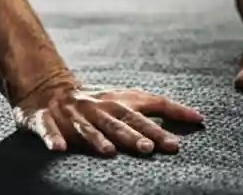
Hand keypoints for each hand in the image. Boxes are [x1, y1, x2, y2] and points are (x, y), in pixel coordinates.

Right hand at [13, 80, 204, 156]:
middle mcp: (97, 108)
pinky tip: (59, 149)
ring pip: (86, 128)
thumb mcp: (125, 100)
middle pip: (118, 121)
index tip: (189, 129)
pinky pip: (47, 129)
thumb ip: (158, 108)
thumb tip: (199, 117)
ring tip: (109, 152)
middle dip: (133, 134)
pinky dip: (52, 137)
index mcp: (116, 103)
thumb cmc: (96, 101)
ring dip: (97, 139)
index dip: (168, 115)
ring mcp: (70, 115)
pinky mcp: (44, 119)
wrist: (46, 89)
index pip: (146, 109)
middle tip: (150, 148)